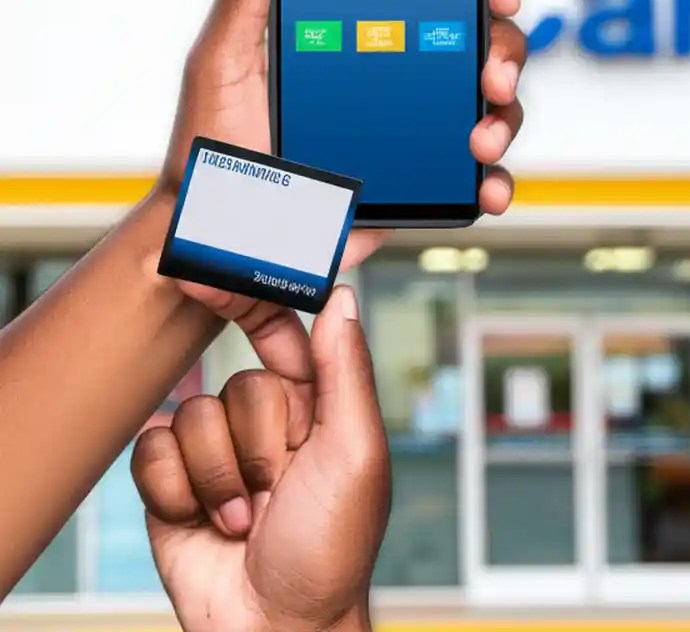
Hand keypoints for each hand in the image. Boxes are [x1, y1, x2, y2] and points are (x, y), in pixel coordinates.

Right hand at [132, 286, 388, 631]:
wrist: (273, 626)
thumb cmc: (331, 547)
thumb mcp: (355, 453)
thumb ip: (344, 372)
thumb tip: (341, 298)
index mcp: (319, 408)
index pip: (283, 335)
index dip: (251, 303)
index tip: (211, 273)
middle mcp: (266, 424)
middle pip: (235, 383)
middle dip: (255, 445)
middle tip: (279, 488)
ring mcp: (216, 453)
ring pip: (189, 417)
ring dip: (219, 479)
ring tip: (248, 519)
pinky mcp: (171, 483)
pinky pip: (152, 451)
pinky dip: (177, 492)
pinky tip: (206, 524)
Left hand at [160, 0, 523, 234]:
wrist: (218, 238)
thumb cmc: (212, 150)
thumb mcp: (223, 64)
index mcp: (357, 39)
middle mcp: (395, 80)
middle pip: (477, 47)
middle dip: (503, 53)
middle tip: (490, 75)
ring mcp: (413, 134)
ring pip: (491, 109)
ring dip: (503, 118)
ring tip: (480, 141)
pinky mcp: (419, 187)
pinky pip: (475, 180)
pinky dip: (495, 183)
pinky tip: (486, 188)